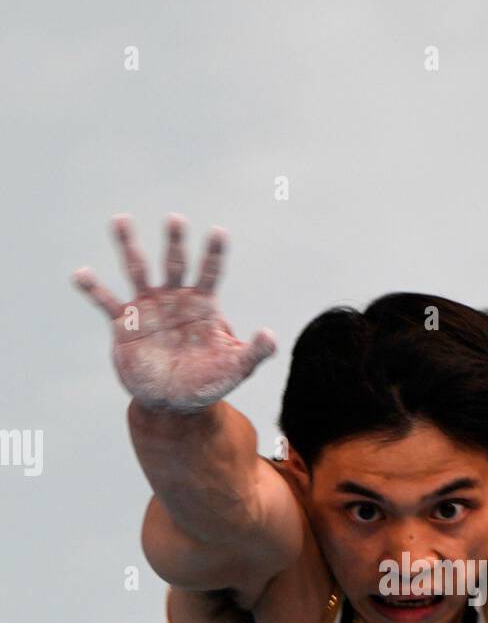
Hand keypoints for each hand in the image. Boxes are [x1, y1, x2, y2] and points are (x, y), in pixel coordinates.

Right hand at [72, 214, 276, 410]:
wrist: (173, 403)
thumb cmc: (207, 382)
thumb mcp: (234, 369)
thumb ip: (253, 352)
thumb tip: (271, 336)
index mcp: (202, 305)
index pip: (210, 273)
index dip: (214, 254)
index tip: (219, 231)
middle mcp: (174, 298)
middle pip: (175, 263)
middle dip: (175, 242)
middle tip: (176, 219)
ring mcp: (148, 307)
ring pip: (137, 269)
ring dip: (129, 245)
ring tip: (120, 219)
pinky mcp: (124, 324)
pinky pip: (107, 301)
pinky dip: (94, 289)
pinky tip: (80, 275)